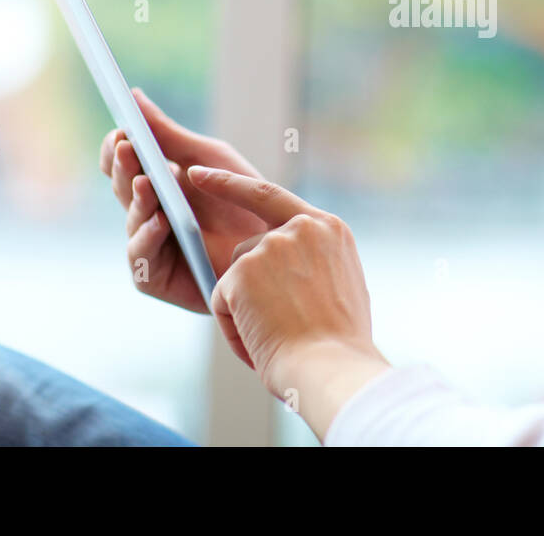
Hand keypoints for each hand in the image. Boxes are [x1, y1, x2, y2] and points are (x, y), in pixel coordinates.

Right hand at [100, 88, 268, 313]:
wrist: (283, 249)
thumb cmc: (247, 202)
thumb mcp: (210, 159)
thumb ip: (169, 134)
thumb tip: (134, 96)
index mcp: (158, 184)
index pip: (122, 166)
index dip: (116, 150)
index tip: (121, 132)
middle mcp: (150, 214)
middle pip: (122, 190)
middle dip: (123, 168)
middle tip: (128, 148)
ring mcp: (154, 247)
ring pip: (131, 224)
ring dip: (136, 201)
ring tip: (146, 182)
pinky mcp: (163, 280)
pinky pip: (143, 264)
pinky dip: (146, 241)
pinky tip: (159, 221)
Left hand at [188, 166, 387, 406]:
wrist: (332, 368)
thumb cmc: (340, 343)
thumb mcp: (341, 284)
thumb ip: (315, 261)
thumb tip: (293, 265)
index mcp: (329, 228)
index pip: (272, 196)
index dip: (233, 185)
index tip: (201, 176)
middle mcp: (300, 227)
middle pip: (249, 245)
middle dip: (239, 275)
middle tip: (247, 285)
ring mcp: (269, 246)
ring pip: (234, 277)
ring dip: (244, 310)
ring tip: (275, 338)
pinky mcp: (242, 271)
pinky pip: (222, 300)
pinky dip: (235, 327)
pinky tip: (260, 342)